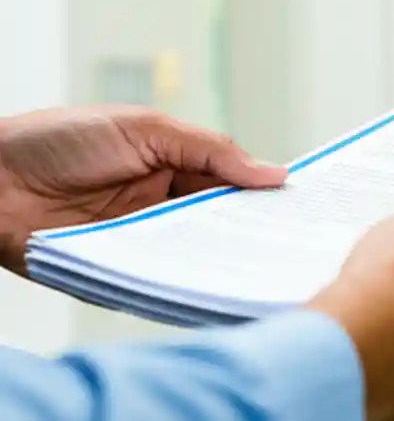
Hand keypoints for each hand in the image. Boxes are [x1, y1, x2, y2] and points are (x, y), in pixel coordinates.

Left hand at [0, 106, 286, 274]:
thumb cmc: (58, 140)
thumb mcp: (146, 130)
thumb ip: (211, 152)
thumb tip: (275, 174)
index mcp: (177, 172)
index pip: (235, 190)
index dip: (269, 200)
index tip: (308, 214)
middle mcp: (164, 212)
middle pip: (222, 230)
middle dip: (256, 238)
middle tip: (297, 251)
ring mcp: (141, 246)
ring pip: (195, 262)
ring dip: (224, 267)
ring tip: (263, 274)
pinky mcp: (116, 277)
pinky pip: (157, 286)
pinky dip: (182, 290)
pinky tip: (209, 291)